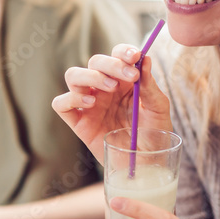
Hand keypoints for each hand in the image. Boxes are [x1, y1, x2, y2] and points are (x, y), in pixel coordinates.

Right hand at [52, 44, 171, 163]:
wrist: (147, 166)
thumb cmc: (155, 137)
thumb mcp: (158, 109)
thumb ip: (149, 85)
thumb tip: (144, 58)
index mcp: (125, 80)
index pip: (117, 55)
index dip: (123, 51)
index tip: (135, 56)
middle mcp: (104, 88)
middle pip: (95, 62)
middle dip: (111, 64)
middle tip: (130, 77)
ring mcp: (89, 104)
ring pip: (73, 76)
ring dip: (90, 76)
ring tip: (109, 88)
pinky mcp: (78, 122)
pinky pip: (61, 104)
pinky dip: (70, 99)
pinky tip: (90, 104)